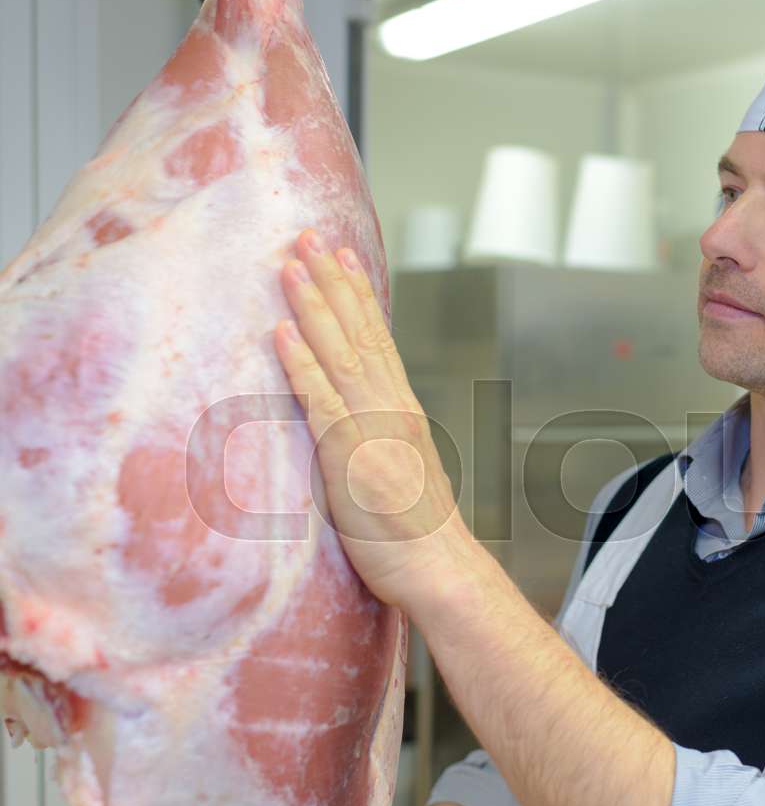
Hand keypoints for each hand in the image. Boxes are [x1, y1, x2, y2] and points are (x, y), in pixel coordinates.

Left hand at [273, 229, 477, 608]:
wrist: (440, 569)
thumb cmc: (418, 534)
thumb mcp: (403, 471)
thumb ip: (379, 438)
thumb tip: (353, 421)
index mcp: (402, 409)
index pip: (378, 338)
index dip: (357, 294)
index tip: (341, 255)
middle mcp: (391, 407)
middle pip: (359, 332)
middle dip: (331, 281)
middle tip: (309, 235)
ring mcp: (372, 428)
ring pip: (339, 353)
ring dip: (311, 306)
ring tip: (289, 265)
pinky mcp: (350, 455)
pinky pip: (321, 400)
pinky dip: (301, 364)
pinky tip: (282, 332)